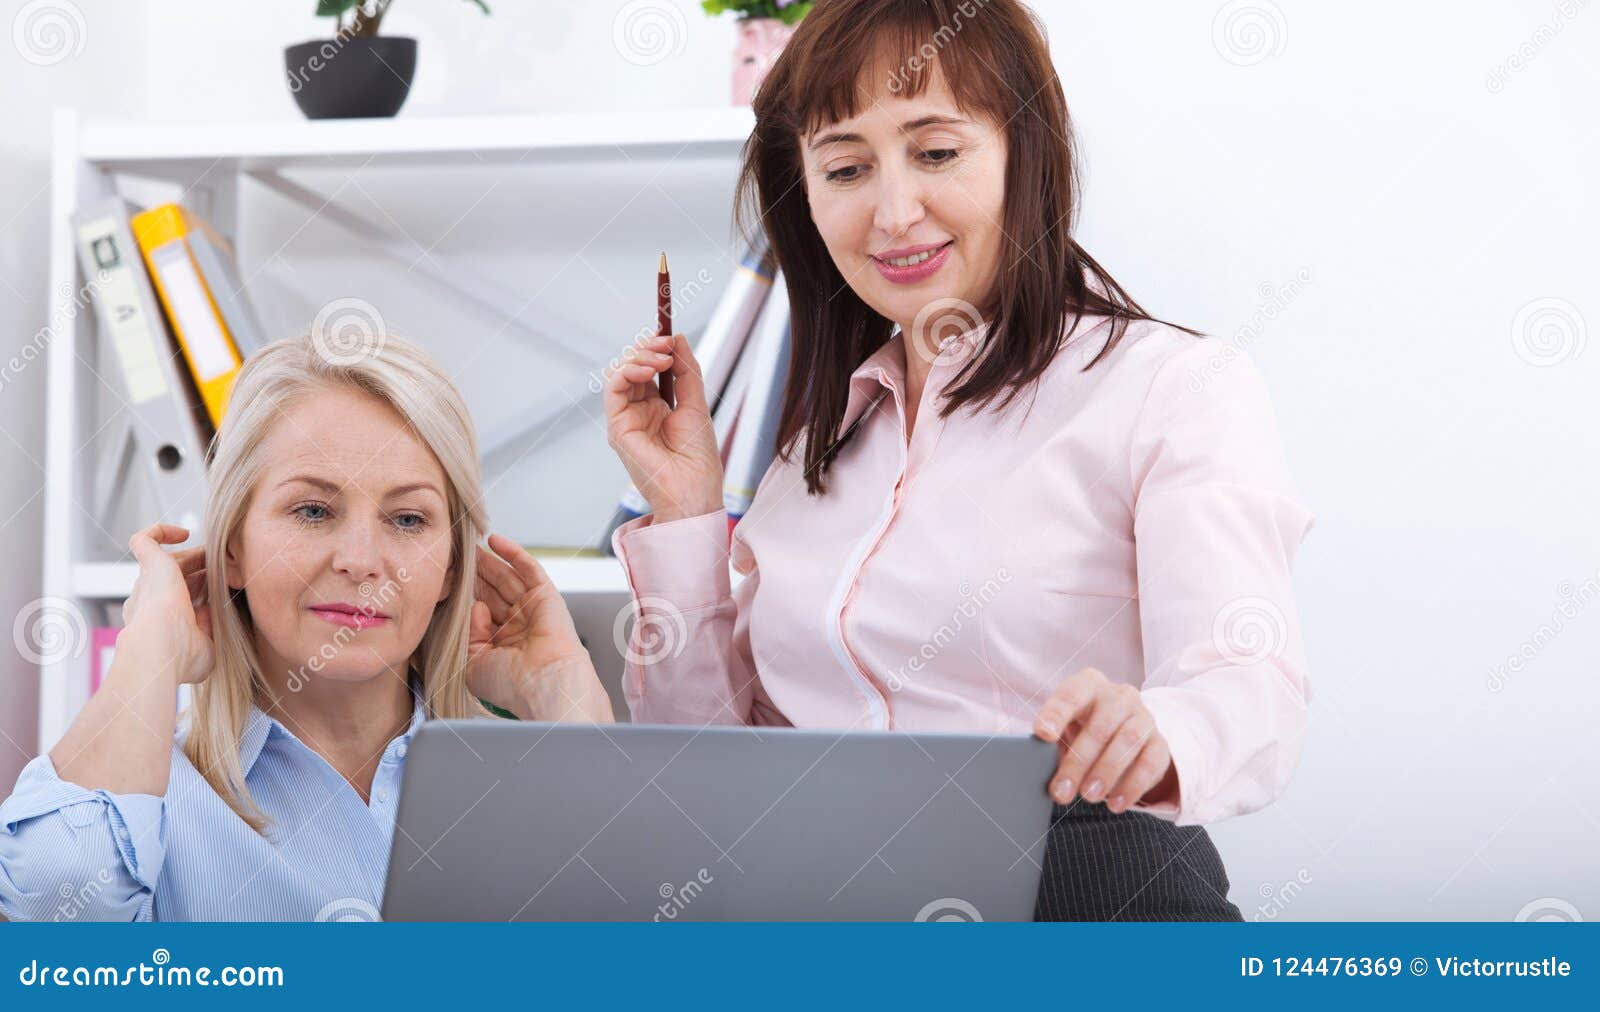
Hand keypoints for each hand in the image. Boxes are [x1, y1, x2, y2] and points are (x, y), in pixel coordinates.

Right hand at [123, 523, 214, 685]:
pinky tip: (184, 533)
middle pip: (178, 578)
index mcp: (161, 622)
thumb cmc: (181, 657)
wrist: (160, 652)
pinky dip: (160, 531)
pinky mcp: (150, 565)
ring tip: (220, 555)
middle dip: (203, 573)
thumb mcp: (206, 646)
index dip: (203, 592)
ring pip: (170, 559)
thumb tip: (215, 612)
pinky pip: (145, 540)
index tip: (225, 591)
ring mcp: (149, 582)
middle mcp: (150, 601)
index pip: (182, 599)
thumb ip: (211, 629)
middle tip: (230, 572)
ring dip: (195, 555)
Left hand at [467, 534, 611, 721]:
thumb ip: (469, 634)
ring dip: (489, 561)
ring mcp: (532, 609)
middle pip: (492, 591)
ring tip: (469, 546)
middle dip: (475, 573)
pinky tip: (495, 541)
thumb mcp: (473, 663)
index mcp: (502, 644)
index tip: (446, 579)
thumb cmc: (512, 685)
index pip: (481, 611)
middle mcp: (517, 625)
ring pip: (507, 577)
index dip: (464, 594)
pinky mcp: (546, 596)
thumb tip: (475, 607)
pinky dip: (513, 554)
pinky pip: (529, 569)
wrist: (543, 685)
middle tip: (456, 555)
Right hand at [602, 332, 723, 523]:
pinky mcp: (617, 427)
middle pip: (631, 367)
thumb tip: (677, 338)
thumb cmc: (698, 458)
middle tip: (667, 345)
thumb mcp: (696, 404)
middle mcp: (637, 412)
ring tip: (662, 358)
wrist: (694, 490)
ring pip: (618, 373)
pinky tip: (649, 369)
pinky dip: (628, 371)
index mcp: (656, 408)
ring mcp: (626, 419)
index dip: (655, 350)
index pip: (647, 369)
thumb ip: (686, 371)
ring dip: (638, 357)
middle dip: (647, 349)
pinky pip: (613, 388)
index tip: (670, 337)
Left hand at [1032, 667, 1177, 813]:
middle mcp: (1120, 696)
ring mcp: (1143, 717)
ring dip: (1106, 772)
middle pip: (1100, 726)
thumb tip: (1035, 765)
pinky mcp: (1160, 742)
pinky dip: (1133, 785)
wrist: (1123, 734)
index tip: (1042, 734)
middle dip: (1079, 762)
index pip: (1072, 694)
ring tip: (1089, 796)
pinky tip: (1116, 803)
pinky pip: (1150, 763)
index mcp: (1089, 684)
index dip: (1056, 713)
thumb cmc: (1082, 729)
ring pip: (1128, 741)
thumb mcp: (1065, 729)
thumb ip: (1053, 741)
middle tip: (1062, 790)